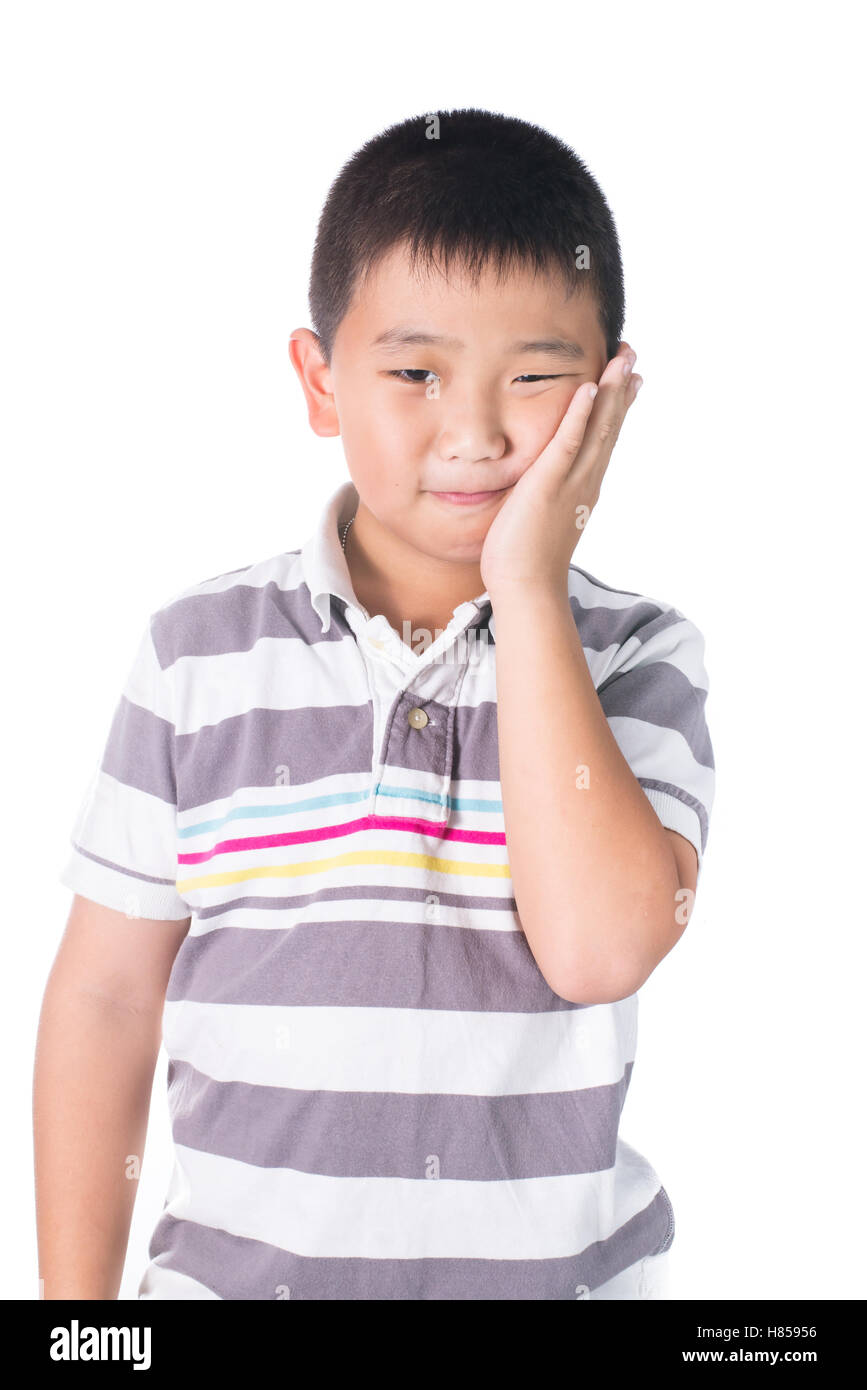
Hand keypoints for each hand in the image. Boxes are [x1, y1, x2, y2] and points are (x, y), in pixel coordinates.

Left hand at [480, 342, 642, 594]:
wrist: (527, 589)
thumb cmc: (525, 561)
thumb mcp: (542, 518)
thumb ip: (546, 496)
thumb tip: (541, 487)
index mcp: (584, 486)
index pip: (604, 438)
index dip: (617, 406)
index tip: (630, 379)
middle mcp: (586, 480)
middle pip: (611, 425)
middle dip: (622, 388)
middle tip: (632, 354)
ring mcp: (571, 482)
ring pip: (599, 428)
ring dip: (611, 391)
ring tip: (623, 359)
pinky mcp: (548, 485)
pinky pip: (567, 444)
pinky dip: (580, 416)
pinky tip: (589, 390)